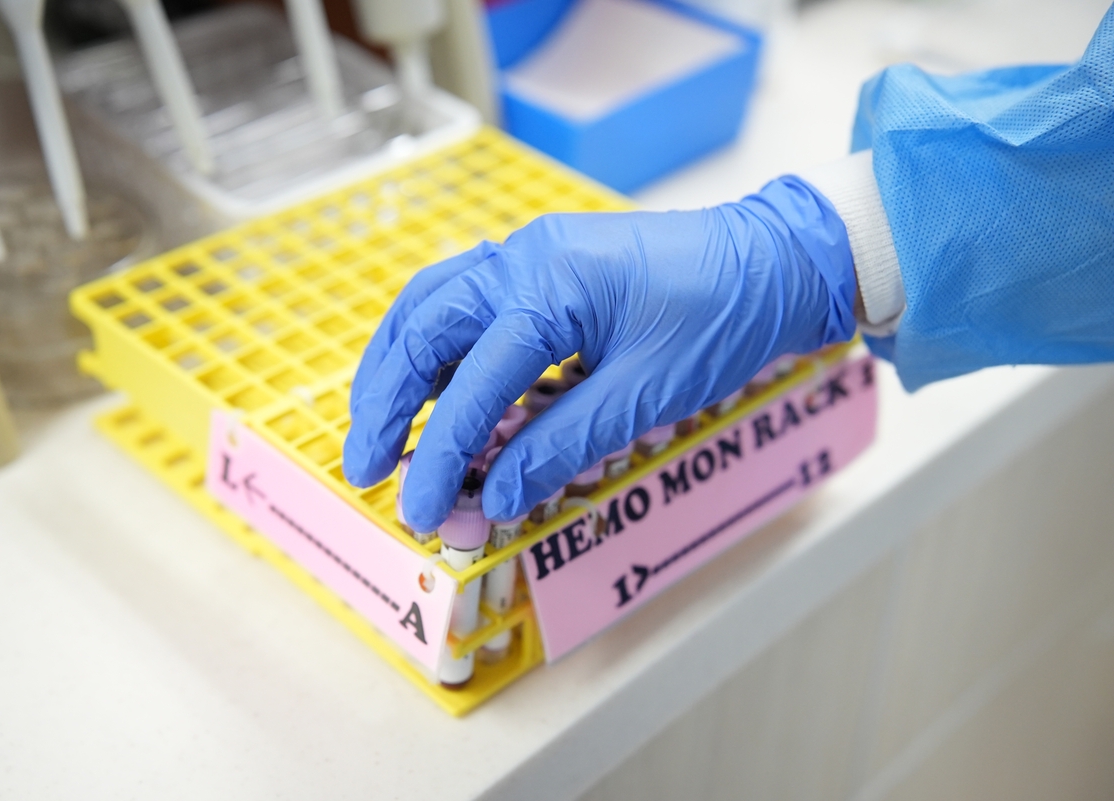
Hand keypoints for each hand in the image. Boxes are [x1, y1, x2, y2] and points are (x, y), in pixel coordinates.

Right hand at [344, 176, 856, 530]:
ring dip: (397, 367)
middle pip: (421, 329)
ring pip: (430, 306)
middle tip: (366, 466)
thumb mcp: (645, 395)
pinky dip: (433, 346)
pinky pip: (463, 300)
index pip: (470, 384)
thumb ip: (561, 446)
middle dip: (385, 402)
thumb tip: (492, 497)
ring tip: (378, 427)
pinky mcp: (541, 267)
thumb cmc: (722, 319)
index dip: (440, 456)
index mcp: (549, 286)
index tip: (420, 512)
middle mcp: (522, 259)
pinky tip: (427, 385)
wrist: (774, 260)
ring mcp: (528, 254)